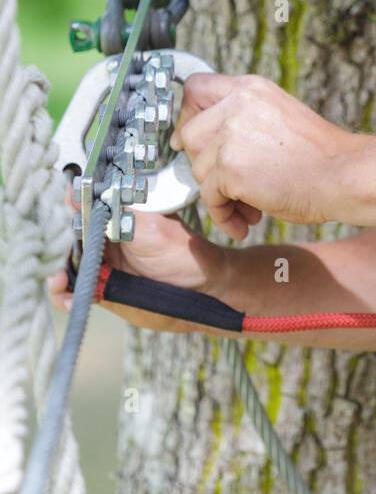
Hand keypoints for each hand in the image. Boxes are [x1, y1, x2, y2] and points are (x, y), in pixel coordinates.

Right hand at [46, 200, 230, 333]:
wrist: (199, 285)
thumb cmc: (180, 251)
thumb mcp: (150, 230)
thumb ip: (121, 218)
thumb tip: (98, 198)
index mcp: (116, 215)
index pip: (86, 206)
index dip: (73, 207)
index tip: (67, 209)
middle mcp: (105, 237)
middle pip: (70, 238)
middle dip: (59, 245)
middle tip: (58, 253)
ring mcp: (102, 263)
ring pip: (70, 265)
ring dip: (59, 272)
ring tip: (59, 279)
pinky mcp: (102, 288)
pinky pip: (77, 290)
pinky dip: (66, 294)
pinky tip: (67, 295)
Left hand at [170, 72, 360, 238]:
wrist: (343, 175)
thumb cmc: (318, 154)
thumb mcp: (278, 114)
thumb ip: (243, 117)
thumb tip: (204, 139)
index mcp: (250, 88)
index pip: (196, 87)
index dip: (188, 114)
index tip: (192, 136)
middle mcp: (236, 105)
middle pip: (189, 134)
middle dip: (202, 162)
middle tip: (225, 182)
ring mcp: (230, 136)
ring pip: (198, 170)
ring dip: (219, 194)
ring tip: (247, 207)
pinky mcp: (230, 169)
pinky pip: (210, 198)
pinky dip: (224, 215)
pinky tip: (244, 222)